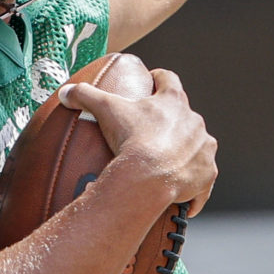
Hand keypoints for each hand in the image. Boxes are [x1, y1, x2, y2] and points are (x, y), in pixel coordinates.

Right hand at [58, 68, 216, 214]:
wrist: (149, 176)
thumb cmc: (132, 139)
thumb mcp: (104, 110)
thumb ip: (85, 95)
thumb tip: (66, 92)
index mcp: (173, 101)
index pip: (169, 79)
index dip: (159, 78)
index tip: (153, 80)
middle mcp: (194, 122)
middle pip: (185, 116)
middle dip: (172, 122)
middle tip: (153, 132)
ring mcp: (203, 149)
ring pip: (198, 146)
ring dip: (186, 152)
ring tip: (168, 164)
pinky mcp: (206, 174)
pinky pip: (203, 179)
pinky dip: (195, 185)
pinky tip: (183, 195)